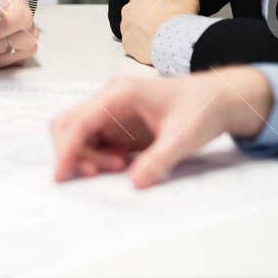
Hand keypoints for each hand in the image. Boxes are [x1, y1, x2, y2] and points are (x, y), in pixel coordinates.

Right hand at [50, 67, 272, 187]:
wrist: (216, 99)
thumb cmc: (200, 109)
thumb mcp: (184, 138)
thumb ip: (159, 160)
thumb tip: (134, 183)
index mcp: (121, 93)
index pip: (81, 121)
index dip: (67, 149)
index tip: (61, 176)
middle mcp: (109, 98)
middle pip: (68, 124)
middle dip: (74, 152)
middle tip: (98, 175)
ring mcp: (111, 110)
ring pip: (78, 134)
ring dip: (88, 156)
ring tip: (122, 167)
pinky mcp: (116, 124)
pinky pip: (93, 141)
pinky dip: (98, 158)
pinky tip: (124, 164)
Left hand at [118, 0, 199, 65]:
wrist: (174, 41)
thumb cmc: (177, 20)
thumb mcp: (189, 2)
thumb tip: (188, 2)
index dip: (159, 7)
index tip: (167, 13)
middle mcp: (129, 10)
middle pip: (138, 13)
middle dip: (148, 19)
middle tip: (163, 26)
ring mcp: (125, 28)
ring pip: (134, 30)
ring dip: (143, 33)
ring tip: (159, 38)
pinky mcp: (127, 44)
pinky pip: (133, 45)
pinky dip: (141, 47)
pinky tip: (153, 48)